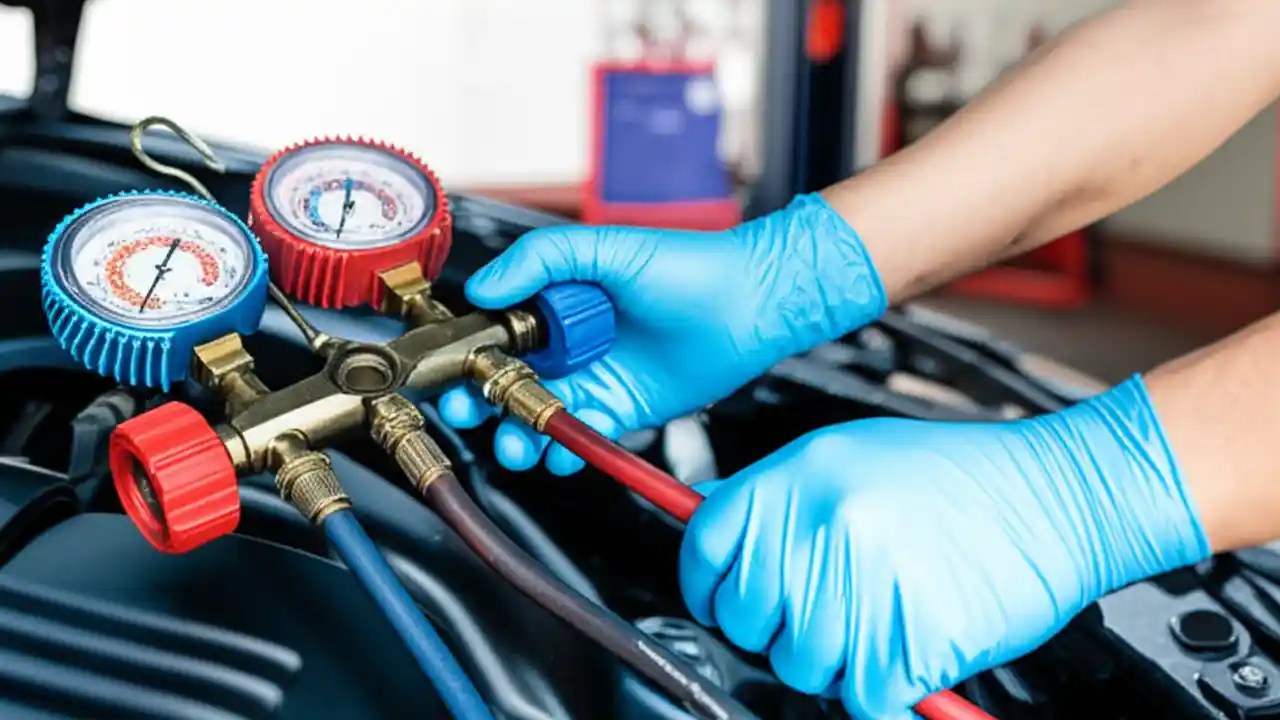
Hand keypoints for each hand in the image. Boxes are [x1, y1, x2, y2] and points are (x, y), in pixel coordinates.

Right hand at [438, 194, 886, 473]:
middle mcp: (568, 342)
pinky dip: (564, 450)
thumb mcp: (606, 248)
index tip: (451, 374)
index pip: (493, 333)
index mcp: (554, 301)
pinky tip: (560, 452)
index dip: (468, 356)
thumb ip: (541, 259)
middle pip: (505, 382)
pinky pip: (579, 436)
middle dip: (482, 404)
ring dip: (519, 436)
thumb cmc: (688, 266)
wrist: (751, 302)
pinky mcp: (620, 408)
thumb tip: (484, 287)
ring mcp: (592, 377)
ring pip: (537, 416)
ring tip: (519, 445)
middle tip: (473, 414)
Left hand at [680, 377, 1208, 718]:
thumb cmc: (966, 478)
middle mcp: (820, 527)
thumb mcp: (856, 458)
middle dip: (779, 627)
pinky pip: (858, 696)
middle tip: (828, 612)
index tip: (723, 599)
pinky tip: (906, 648)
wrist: (1061, 494)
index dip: (710, 584)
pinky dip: (880, 689)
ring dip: (834, 660)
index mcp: (799, 476)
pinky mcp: (905, 641)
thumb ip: (788, 504)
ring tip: (881, 620)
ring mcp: (861, 585)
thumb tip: (734, 551)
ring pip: (798, 665)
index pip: (705, 547)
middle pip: (746, 617)